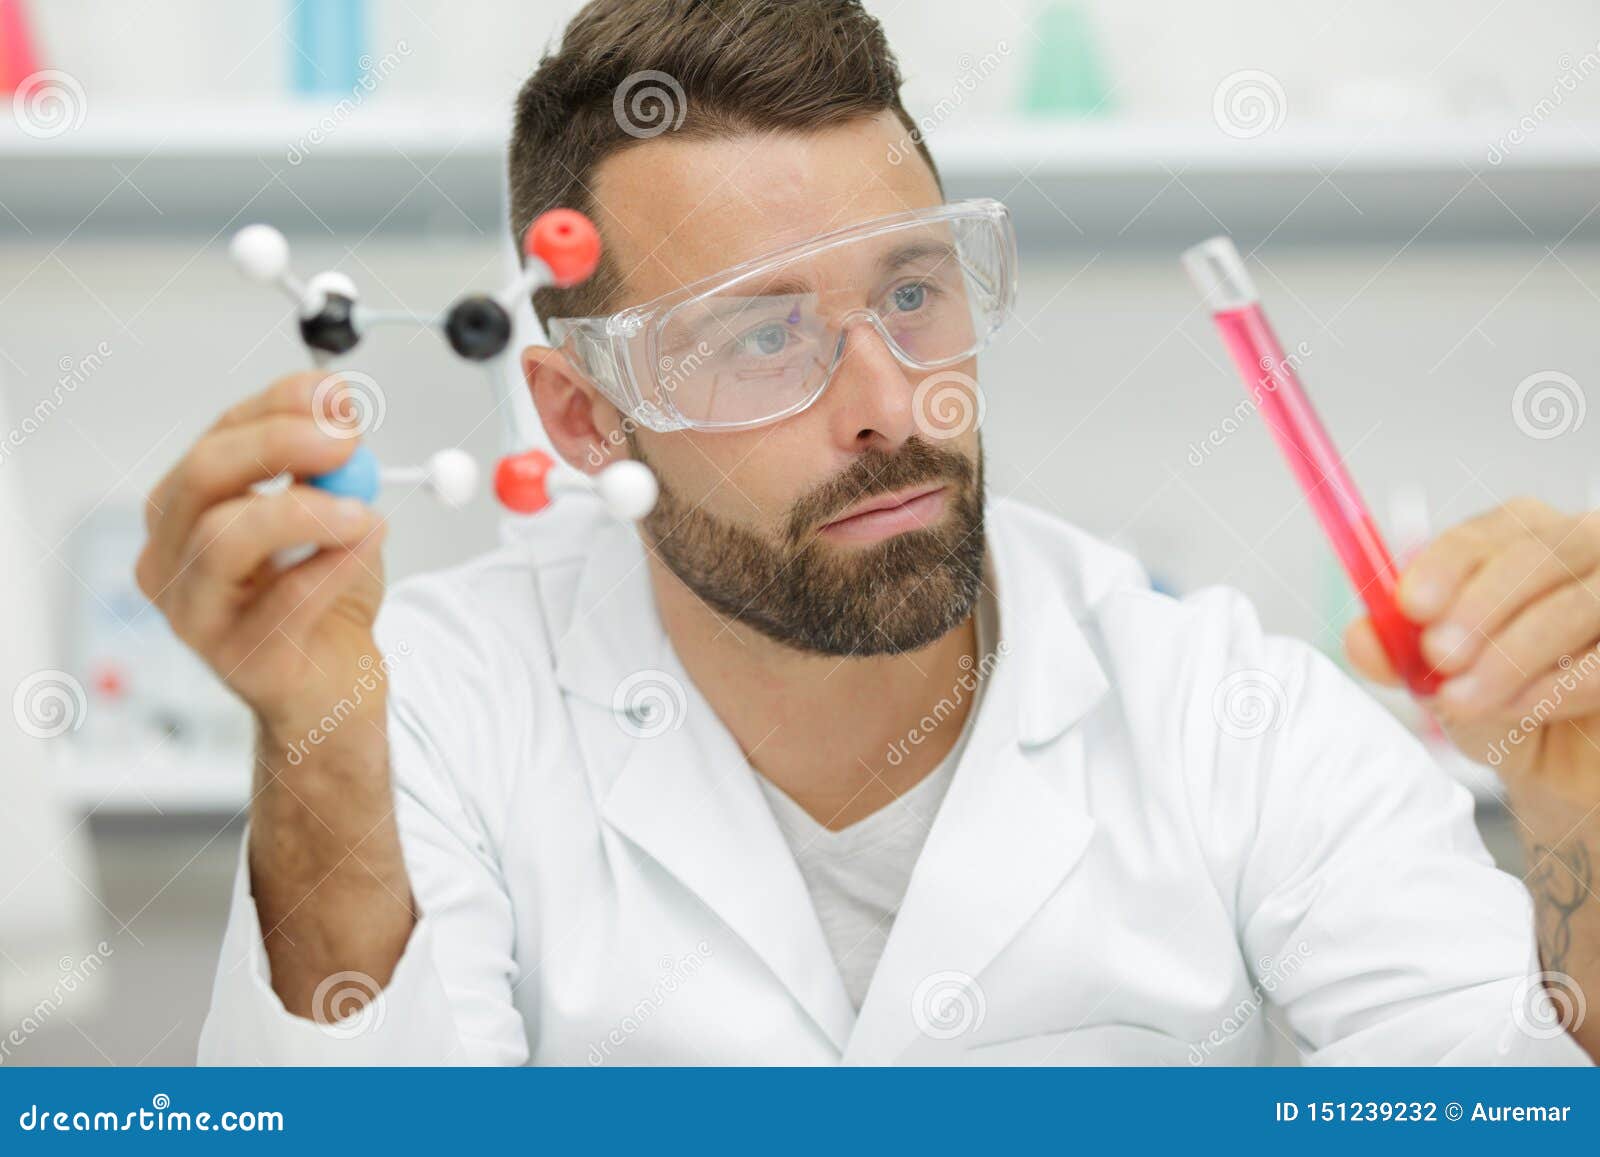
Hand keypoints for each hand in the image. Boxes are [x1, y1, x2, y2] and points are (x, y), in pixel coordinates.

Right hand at [135, 371, 388, 735]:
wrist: (336, 684)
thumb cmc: (324, 596)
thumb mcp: (332, 514)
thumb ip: (328, 465)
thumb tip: (337, 403)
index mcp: (186, 509)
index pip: (217, 437)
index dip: (278, 407)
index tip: (340, 396)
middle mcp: (170, 555)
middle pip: (203, 476)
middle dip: (278, 445)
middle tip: (346, 441)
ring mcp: (192, 610)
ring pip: (225, 538)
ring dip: (303, 512)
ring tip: (361, 512)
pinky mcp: (234, 658)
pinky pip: (281, 601)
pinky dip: (332, 567)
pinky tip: (364, 549)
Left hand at [1345, 497, 1599, 1055]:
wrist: (1593, 837)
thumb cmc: (1527, 754)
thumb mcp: (1456, 701)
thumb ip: (1410, 659)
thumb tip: (1353, 630)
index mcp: (1544, 569)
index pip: (1506, 524)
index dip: (1453, 557)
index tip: (1405, 606)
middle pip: (1550, 542)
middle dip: (1481, 600)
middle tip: (1431, 660)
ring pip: (1590, 590)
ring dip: (1513, 644)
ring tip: (1461, 700)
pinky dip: (1562, 680)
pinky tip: (1510, 718)